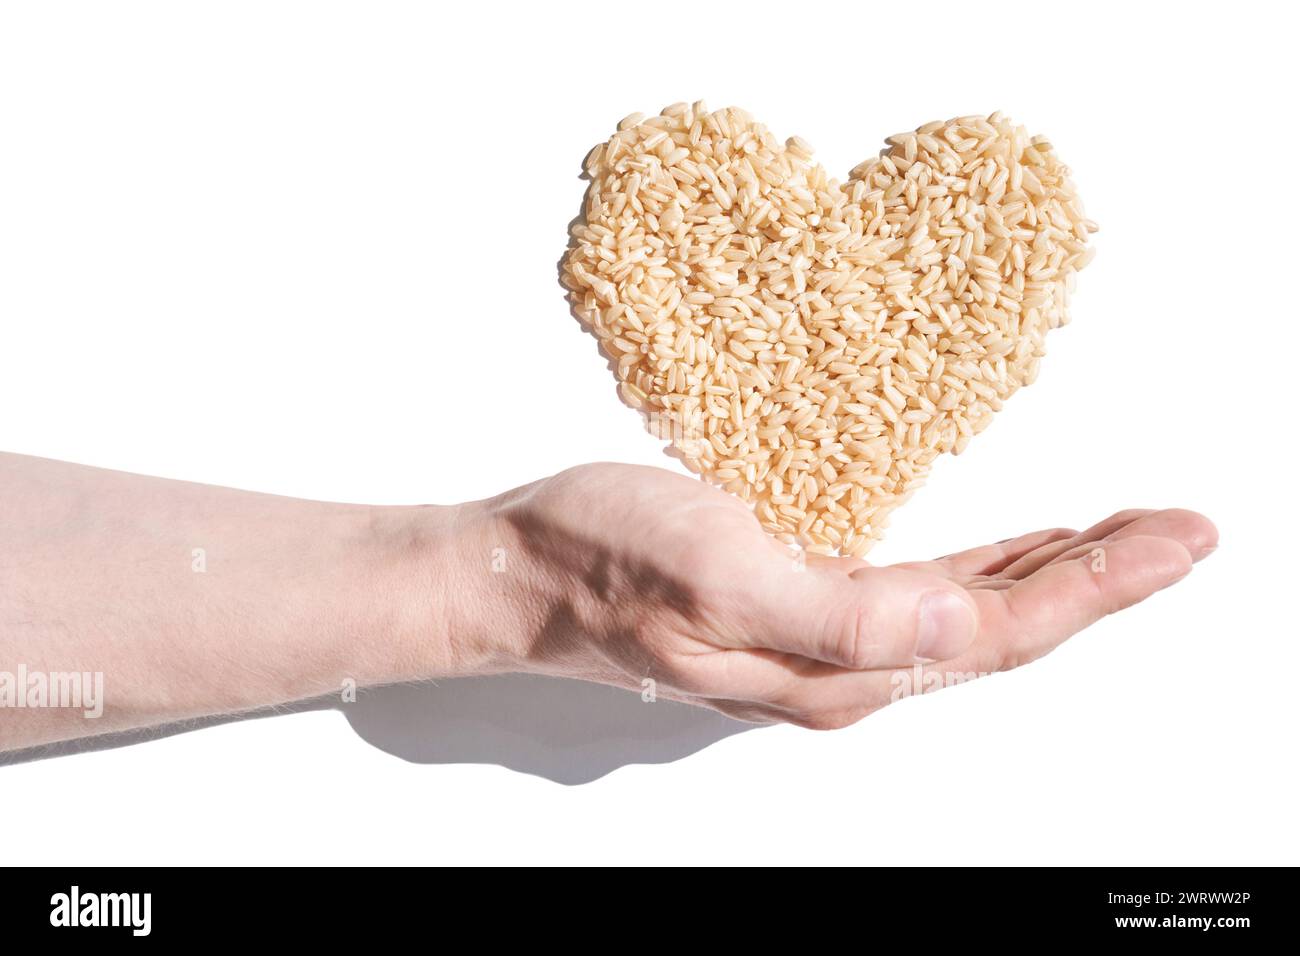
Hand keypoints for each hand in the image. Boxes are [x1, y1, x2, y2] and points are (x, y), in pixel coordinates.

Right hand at [455, 463, 1215, 727]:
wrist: (523, 570)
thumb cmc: (604, 561)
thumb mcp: (718, 574)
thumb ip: (840, 612)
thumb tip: (959, 628)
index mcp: (836, 666)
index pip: (1000, 635)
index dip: (1097, 588)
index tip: (1176, 539)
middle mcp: (845, 665)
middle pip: (1004, 629)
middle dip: (1101, 580)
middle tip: (1183, 529)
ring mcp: (824, 638)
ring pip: (972, 613)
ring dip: (1055, 574)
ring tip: (1125, 535)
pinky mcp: (802, 601)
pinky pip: (926, 591)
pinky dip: (989, 567)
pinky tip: (1016, 547)